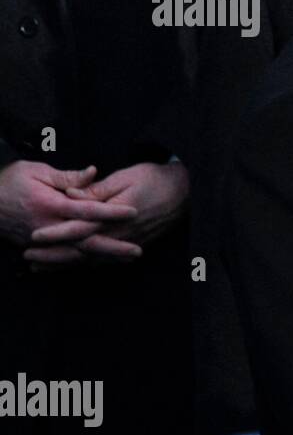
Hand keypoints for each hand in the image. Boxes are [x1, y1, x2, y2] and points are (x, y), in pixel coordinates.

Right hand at [0, 161, 138, 262]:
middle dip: (113, 247)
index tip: (134, 211)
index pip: (87, 210)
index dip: (111, 212)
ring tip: (127, 258)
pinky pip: (64, 258)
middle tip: (138, 250)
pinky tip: (102, 263)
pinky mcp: (37, 248)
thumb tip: (94, 172)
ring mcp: (42, 241)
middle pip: (86, 240)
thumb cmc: (10, 180)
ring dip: (103, 257)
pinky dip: (84, 262)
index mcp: (50, 205)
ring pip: (77, 254)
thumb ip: (67, 176)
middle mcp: (47, 227)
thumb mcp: (37, 171)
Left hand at [28, 161, 188, 262]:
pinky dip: (87, 266)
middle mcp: (122, 233)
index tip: (36, 236)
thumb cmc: (155, 179)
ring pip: (93, 259)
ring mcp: (130, 242)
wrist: (186, 192)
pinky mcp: (136, 245)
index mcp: (116, 214)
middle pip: (82, 249)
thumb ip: (96, 189)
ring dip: (66, 265)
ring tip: (42, 268)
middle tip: (30, 259)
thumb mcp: (124, 177)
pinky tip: (73, 268)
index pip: (81, 227)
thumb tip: (70, 193)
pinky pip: (108, 261)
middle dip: (54, 256)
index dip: (57, 232)